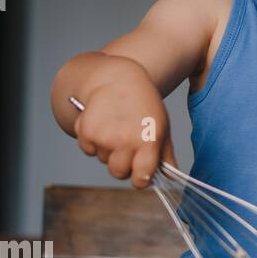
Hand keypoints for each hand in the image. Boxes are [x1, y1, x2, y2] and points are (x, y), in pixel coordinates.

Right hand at [73, 73, 174, 188]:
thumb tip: (171, 179)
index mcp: (149, 141)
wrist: (117, 78)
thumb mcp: (161, 126)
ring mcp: (104, 138)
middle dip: (123, 164)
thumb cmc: (143, 104)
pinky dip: (93, 141)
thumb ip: (165, 155)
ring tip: (116, 127)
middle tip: (127, 144)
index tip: (140, 174)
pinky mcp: (85, 132)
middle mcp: (125, 141)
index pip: (141, 179)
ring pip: (103, 160)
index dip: (140, 179)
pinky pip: (88, 149)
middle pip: (119, 173)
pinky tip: (102, 123)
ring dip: (108, 150)